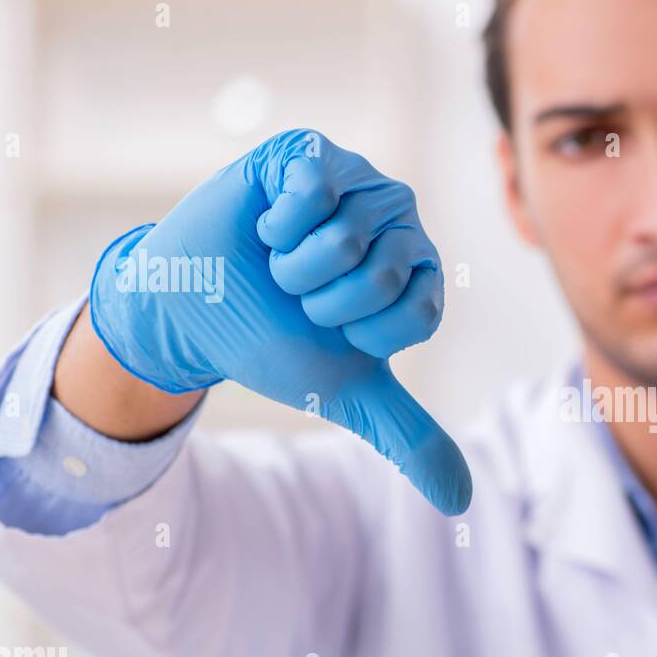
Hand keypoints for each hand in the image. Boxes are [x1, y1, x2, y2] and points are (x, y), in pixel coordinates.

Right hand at [89, 128, 470, 514]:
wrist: (194, 310)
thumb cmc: (275, 342)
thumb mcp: (346, 393)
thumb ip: (410, 437)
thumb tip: (462, 503)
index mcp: (420, 276)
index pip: (417, 313)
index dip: (360, 333)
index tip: (330, 329)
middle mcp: (403, 224)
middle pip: (382, 273)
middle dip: (321, 301)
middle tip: (298, 293)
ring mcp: (360, 182)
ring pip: (346, 237)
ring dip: (295, 266)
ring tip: (280, 260)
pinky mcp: (312, 153)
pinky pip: (312, 190)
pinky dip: (276, 224)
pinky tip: (266, 224)